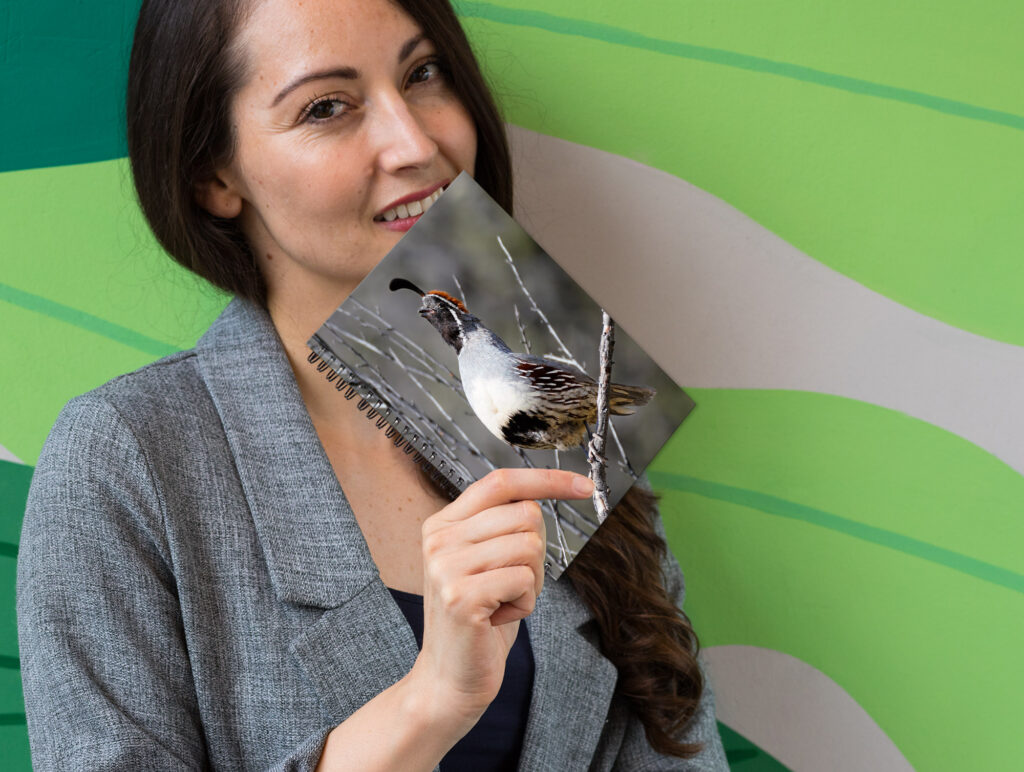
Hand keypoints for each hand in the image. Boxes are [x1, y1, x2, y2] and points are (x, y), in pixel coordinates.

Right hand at [408, 468, 593, 723]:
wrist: (451, 678)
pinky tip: (499, 617)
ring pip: (529, 546)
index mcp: (443, 524)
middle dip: (536, 552)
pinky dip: (525, 602)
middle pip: (525, 514)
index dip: (546, 480)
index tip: (583, 485)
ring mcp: (446, 566)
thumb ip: (501, 526)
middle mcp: (439, 539)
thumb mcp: (486, 562)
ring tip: (503, 601)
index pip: (501, 481)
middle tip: (511, 583)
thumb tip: (542, 496)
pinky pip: (524, 579)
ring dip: (530, 580)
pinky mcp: (460, 596)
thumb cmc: (479, 619)